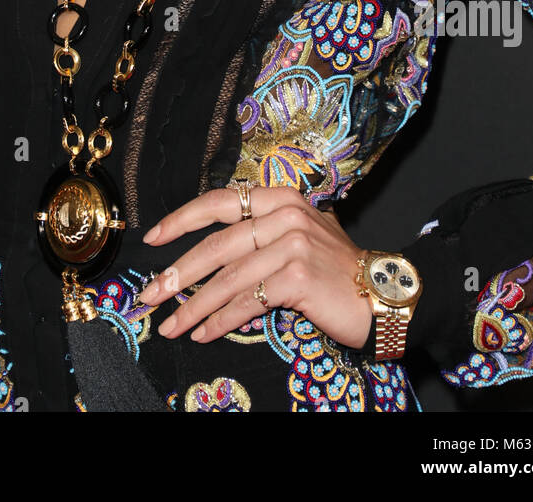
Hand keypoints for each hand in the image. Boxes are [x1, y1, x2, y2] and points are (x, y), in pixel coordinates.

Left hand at [137, 184, 373, 348]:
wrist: (382, 294)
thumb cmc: (335, 269)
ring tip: (170, 325)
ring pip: (228, 278)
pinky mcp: (298, 277)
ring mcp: (292, 244)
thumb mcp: (299, 236)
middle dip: (178, 273)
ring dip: (193, 306)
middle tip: (149, 294)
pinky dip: (220, 321)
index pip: (220, 201)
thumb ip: (261, 234)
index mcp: (281, 198)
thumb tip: (208, 254)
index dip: (182, 219)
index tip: (153, 238)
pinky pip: (248, 302)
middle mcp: (286, 214)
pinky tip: (203, 333)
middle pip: (217, 244)